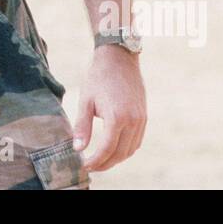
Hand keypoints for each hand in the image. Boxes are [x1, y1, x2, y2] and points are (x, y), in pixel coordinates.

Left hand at [72, 45, 146, 172]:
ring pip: (131, 150)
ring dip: (116, 158)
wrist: (119, 58)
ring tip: (100, 160)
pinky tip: (114, 148)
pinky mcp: (144, 116)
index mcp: (117, 117)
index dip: (95, 161)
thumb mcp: (86, 100)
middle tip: (91, 166)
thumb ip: (82, 126)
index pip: (106, 149)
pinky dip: (126, 149)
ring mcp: (141, 119)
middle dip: (105, 164)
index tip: (84, 166)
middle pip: (120, 153)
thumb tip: (78, 149)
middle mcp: (133, 120)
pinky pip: (137, 141)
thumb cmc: (99, 76)